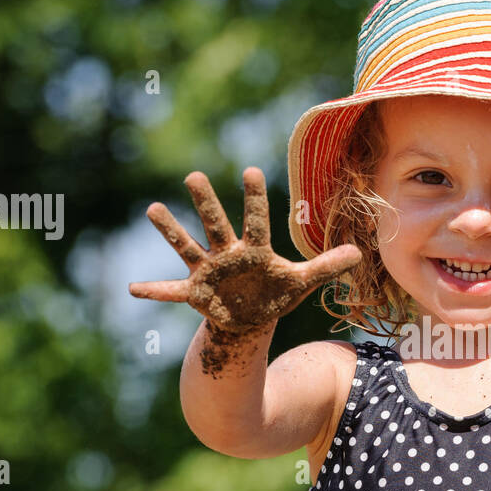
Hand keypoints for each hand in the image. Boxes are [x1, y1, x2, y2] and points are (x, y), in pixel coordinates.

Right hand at [128, 167, 361, 338]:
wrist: (249, 320)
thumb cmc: (273, 295)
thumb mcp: (301, 284)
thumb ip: (325, 266)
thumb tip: (358, 252)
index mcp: (253, 250)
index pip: (256, 220)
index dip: (254, 197)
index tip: (251, 170)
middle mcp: (227, 254)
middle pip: (215, 224)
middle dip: (206, 203)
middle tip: (193, 175)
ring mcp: (208, 271)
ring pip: (188, 246)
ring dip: (171, 230)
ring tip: (154, 208)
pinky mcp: (195, 293)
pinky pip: (171, 291)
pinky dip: (153, 291)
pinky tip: (132, 289)